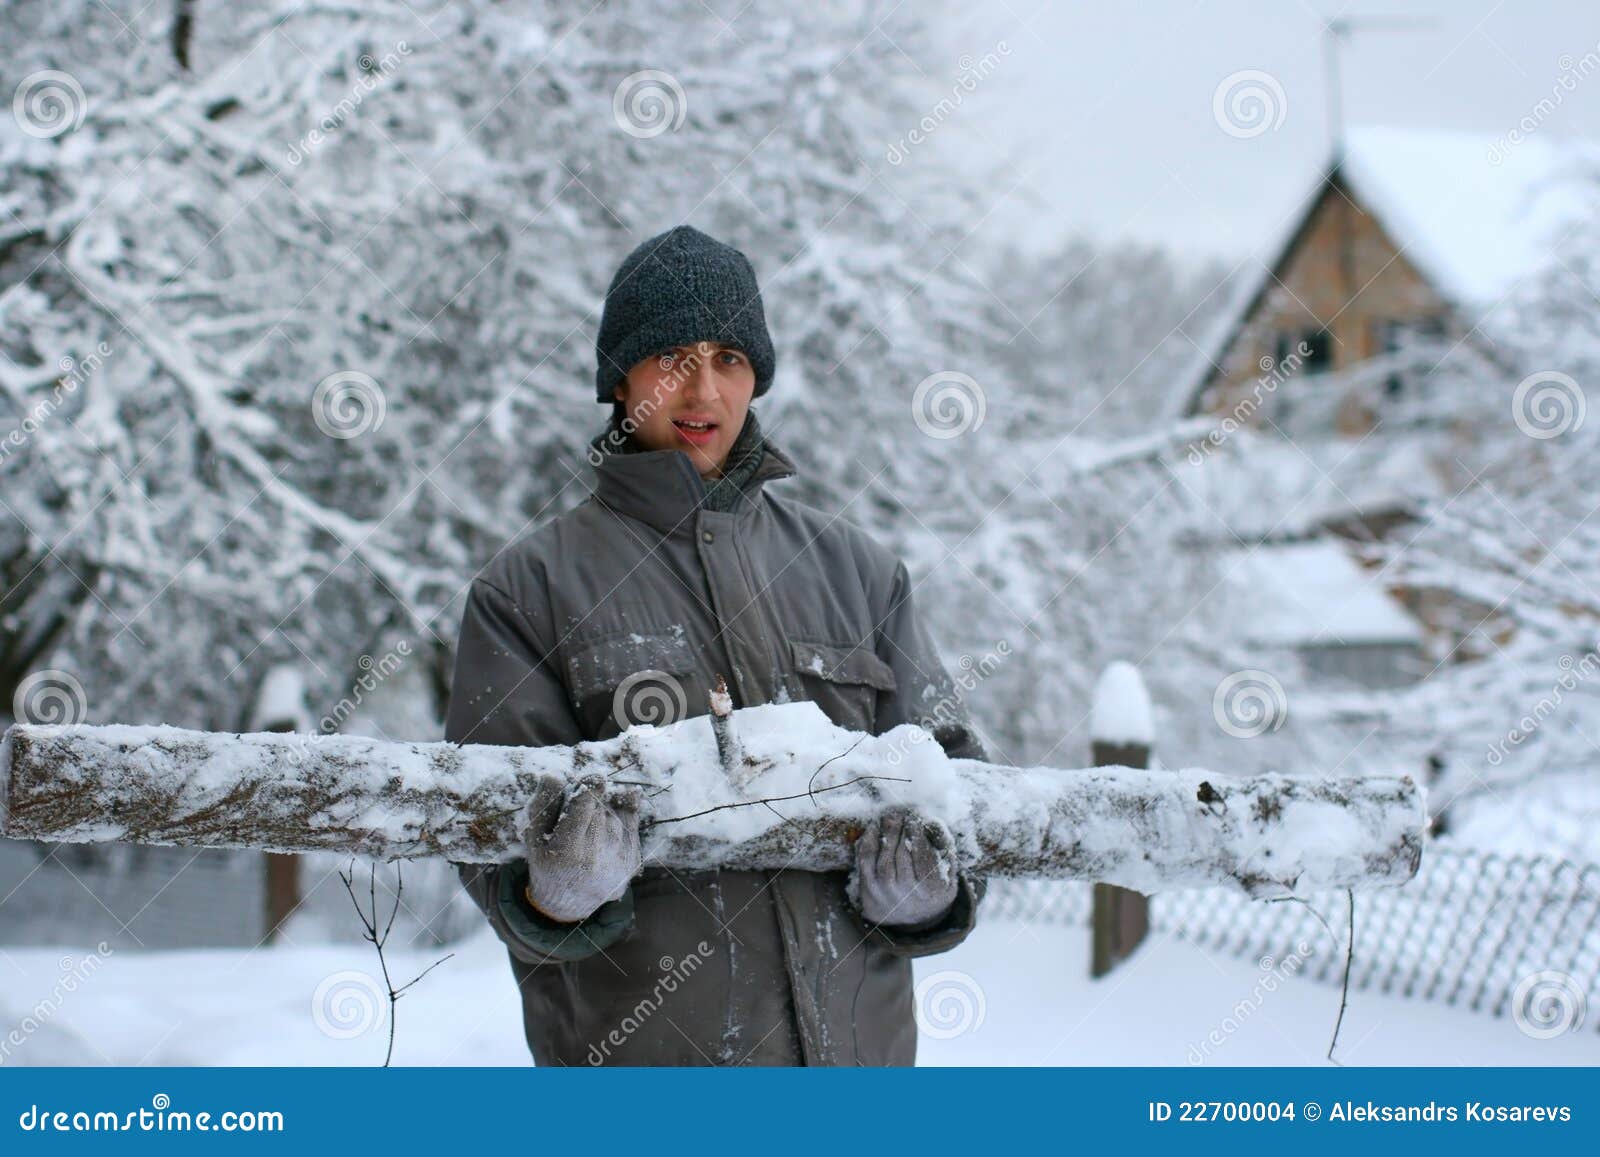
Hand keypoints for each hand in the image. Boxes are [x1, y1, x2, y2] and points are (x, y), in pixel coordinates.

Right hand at [519, 775, 641, 923]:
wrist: (570, 902)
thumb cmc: (548, 864)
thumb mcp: (535, 838)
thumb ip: (543, 806)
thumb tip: (554, 776)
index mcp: (567, 851)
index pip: (584, 806)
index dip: (591, 786)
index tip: (593, 777)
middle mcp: (595, 858)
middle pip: (600, 808)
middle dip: (592, 799)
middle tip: (582, 804)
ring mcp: (617, 861)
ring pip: (616, 815)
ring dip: (605, 809)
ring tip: (590, 823)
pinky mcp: (632, 862)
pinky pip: (631, 824)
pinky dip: (623, 813)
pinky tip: (611, 815)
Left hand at [851, 808, 959, 928]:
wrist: (914, 919)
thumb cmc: (934, 887)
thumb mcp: (949, 872)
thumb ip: (943, 847)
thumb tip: (930, 821)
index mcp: (932, 890)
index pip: (922, 857)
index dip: (916, 835)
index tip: (914, 819)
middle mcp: (908, 896)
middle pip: (902, 856)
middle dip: (900, 832)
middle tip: (900, 815)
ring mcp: (886, 896)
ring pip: (883, 860)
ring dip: (886, 835)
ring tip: (890, 818)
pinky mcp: (869, 893)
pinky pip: (865, 865)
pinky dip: (868, 844)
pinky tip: (874, 829)